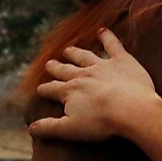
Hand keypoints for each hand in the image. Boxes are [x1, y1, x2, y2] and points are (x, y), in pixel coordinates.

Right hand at [28, 28, 161, 160]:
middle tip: (49, 64)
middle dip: (56, 68)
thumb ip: (49, 128)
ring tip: (67, 50)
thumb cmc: (101, 122)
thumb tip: (30, 128)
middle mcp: (82, 75)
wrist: (131, 109)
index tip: (41, 90)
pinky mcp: (121, 61)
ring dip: (75, 53)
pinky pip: (112, 45)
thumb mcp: (70, 129)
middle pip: (65, 70)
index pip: (52, 89)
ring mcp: (101, 66)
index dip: (45, 90)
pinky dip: (107, 37)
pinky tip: (102, 31)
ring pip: (84, 56)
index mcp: (69, 92)